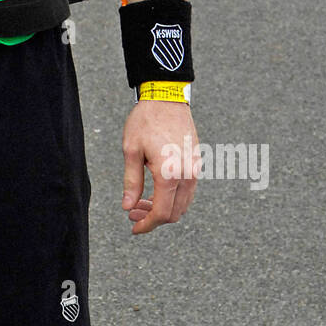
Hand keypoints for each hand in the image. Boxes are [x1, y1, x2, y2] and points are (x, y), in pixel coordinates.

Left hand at [121, 102, 197, 234]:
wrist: (167, 98)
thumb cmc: (145, 121)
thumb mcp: (131, 151)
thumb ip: (131, 182)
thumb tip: (128, 207)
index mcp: (169, 173)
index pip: (161, 213)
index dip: (147, 225)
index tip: (134, 228)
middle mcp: (187, 174)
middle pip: (174, 213)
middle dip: (153, 218)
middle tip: (132, 212)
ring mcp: (195, 169)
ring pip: (183, 204)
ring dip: (163, 209)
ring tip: (140, 202)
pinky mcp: (197, 163)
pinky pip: (187, 191)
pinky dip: (172, 198)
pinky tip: (155, 191)